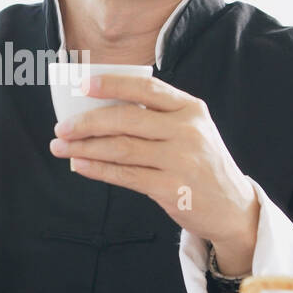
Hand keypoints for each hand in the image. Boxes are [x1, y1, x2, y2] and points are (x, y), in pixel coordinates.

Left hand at [49, 73, 259, 269]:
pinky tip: (79, 165)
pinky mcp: (171, 189)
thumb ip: (156, 117)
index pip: (146, 89)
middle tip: (62, 127)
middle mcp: (188, 131)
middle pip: (127, 120)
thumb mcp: (190, 130)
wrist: (232, 207)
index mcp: (190, 109)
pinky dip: (97, 169)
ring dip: (85, 147)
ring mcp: (181, 161)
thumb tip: (99, 109)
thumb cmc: (201, 163)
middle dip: (87, 122)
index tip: (82, 85)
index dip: (112, 85)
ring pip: (121, 148)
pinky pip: (125, 176)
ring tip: (60, 147)